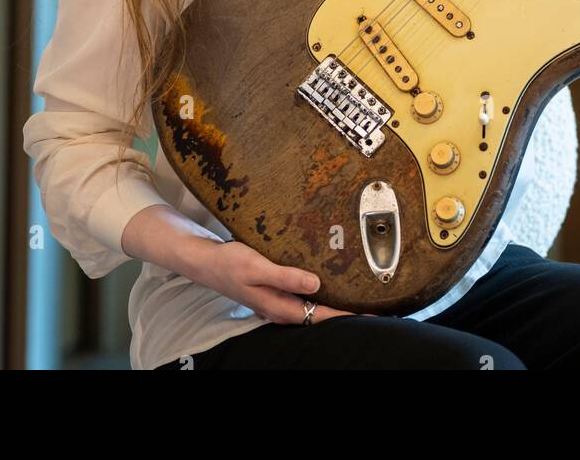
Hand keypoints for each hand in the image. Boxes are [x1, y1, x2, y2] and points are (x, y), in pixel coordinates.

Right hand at [199, 239, 356, 323]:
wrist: (207, 262)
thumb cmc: (230, 264)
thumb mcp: (257, 267)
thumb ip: (286, 277)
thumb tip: (316, 284)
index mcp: (280, 307)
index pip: (320, 316)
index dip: (346, 316)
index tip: (369, 315)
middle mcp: (281, 308)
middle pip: (320, 315)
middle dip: (345, 313)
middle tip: (372, 307)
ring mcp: (279, 302)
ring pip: (312, 306)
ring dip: (333, 304)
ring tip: (357, 298)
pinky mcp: (277, 292)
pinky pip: (303, 296)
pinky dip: (320, 293)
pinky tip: (329, 285)